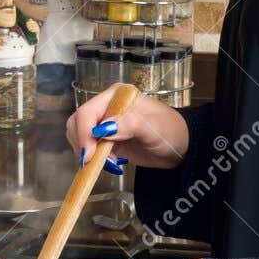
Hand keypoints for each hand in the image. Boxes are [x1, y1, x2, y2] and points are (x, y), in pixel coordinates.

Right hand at [65, 82, 190, 169]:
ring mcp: (106, 122)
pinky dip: (94, 158)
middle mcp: (107, 106)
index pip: (88, 111)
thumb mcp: (152, 128)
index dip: (84, 133)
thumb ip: (129, 125)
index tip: (89, 154)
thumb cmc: (171, 132)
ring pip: (80, 135)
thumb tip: (103, 129)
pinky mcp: (107, 138)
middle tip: (95, 161)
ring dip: (88, 152)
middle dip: (83, 143)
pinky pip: (90, 147)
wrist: (180, 147)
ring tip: (110, 162)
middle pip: (78, 122)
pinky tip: (111, 163)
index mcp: (117, 95)